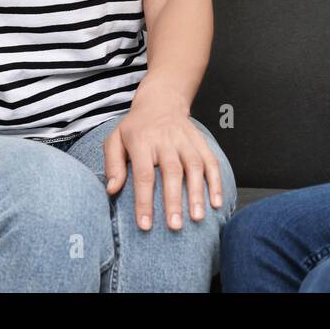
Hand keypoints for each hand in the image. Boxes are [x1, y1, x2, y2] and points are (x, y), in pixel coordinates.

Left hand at [102, 96, 224, 230]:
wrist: (161, 101)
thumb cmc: (135, 128)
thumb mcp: (115, 140)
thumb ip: (112, 165)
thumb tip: (112, 190)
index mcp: (141, 141)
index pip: (143, 174)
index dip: (144, 200)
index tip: (145, 225)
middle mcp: (165, 139)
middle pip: (172, 171)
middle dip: (174, 201)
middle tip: (175, 226)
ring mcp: (185, 139)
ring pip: (194, 166)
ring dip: (197, 193)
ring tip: (197, 217)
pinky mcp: (200, 141)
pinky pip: (211, 161)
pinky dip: (216, 181)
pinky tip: (217, 202)